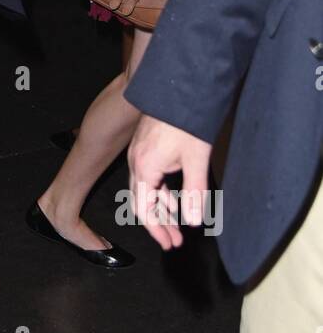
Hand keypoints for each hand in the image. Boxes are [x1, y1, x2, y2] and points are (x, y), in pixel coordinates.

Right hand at [127, 114, 211, 249]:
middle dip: (159, 223)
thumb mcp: (196, 160)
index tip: (169, 244)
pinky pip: (149, 177)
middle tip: (175, 240)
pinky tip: (174, 200)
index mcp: (145, 168)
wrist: (179, 88)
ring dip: (161, 208)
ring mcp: (139, 154)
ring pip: (146, 190)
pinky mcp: (146, 147)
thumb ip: (194, 192)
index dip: (156, 230)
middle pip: (142, 202)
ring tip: (178, 224)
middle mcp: (136, 163)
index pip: (144, 209)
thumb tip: (192, 221)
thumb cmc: (187, 122)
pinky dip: (161, 192)